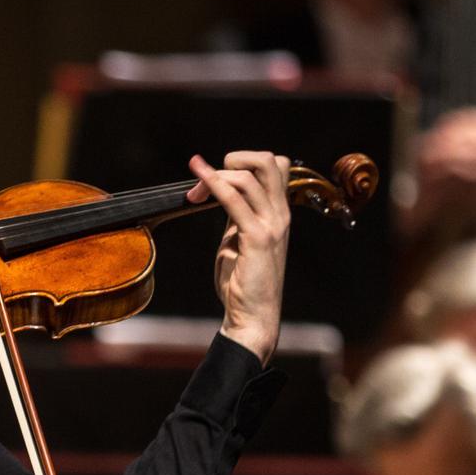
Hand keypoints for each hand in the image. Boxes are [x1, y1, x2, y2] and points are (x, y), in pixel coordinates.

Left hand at [186, 151, 291, 364]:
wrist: (252, 316)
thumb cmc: (243, 281)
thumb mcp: (240, 238)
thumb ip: (237, 214)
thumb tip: (221, 190)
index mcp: (278, 212)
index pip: (275, 165)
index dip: (244, 163)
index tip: (215, 180)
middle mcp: (280, 214)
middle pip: (268, 160)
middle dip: (235, 158)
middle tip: (209, 176)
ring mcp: (271, 225)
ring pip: (249, 175)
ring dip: (216, 175)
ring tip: (195, 192)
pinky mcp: (257, 238)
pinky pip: (234, 200)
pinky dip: (213, 183)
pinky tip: (198, 178)